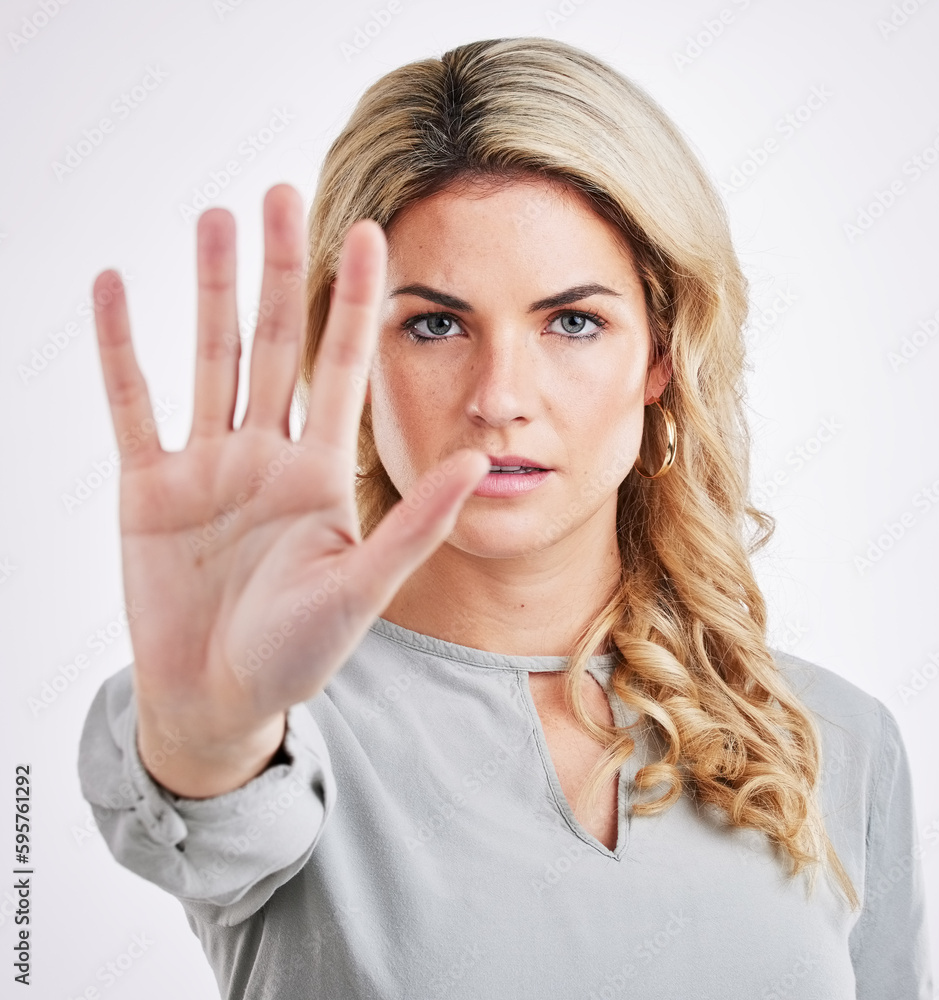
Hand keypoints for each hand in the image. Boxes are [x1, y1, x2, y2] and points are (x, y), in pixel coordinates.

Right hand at [92, 184, 488, 796]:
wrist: (219, 698)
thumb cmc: (297, 653)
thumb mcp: (362, 587)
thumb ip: (416, 524)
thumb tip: (481, 461)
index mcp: (319, 472)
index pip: (342, 367)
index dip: (356, 301)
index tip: (372, 232)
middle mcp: (266, 455)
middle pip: (276, 343)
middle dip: (281, 270)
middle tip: (282, 193)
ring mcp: (206, 466)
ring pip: (211, 357)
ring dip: (211, 290)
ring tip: (215, 217)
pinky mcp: (149, 488)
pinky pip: (133, 404)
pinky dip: (122, 349)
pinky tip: (116, 288)